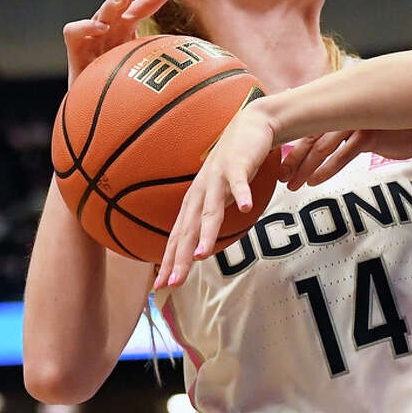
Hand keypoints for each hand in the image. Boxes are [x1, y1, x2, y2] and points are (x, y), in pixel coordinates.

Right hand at [61, 0, 184, 85]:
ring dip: (113, 3)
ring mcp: (93, 32)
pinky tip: (101, 30)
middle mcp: (112, 24)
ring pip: (103, 10)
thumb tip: (195, 58)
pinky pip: (77, 30)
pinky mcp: (75, 44)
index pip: (150, 2)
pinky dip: (88, 28)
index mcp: (129, 25)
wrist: (92, 101)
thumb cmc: (119, 81)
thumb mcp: (144, 66)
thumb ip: (161, 57)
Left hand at [154, 106, 277, 288]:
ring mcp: (218, 178)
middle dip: (179, 257)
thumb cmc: (234, 163)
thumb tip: (197, 246)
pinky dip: (242, 194)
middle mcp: (201, 191)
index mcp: (194, 201)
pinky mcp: (238, 164)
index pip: (178, 236)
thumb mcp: (218, 193)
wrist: (251, 124)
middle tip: (172, 282)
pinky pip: (241, 182)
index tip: (160, 287)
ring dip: (205, 233)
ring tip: (200, 255)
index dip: (169, 261)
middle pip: (188, 228)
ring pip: (210, 210)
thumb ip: (209, 216)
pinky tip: (245, 209)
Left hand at [279, 128, 411, 188]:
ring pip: (323, 146)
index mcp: (340, 114)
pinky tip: (315, 181)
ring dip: (306, 167)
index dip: (293, 152)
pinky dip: (327, 169)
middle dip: (294, 161)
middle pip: (311, 139)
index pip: (309, 132)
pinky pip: (343, 153)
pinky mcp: (370, 134)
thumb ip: (342, 138)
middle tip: (282, 179)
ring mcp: (357, 122)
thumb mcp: (362, 135)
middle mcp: (345, 115)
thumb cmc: (392, 133)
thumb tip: (321, 150)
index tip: (281, 170)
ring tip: (295, 185)